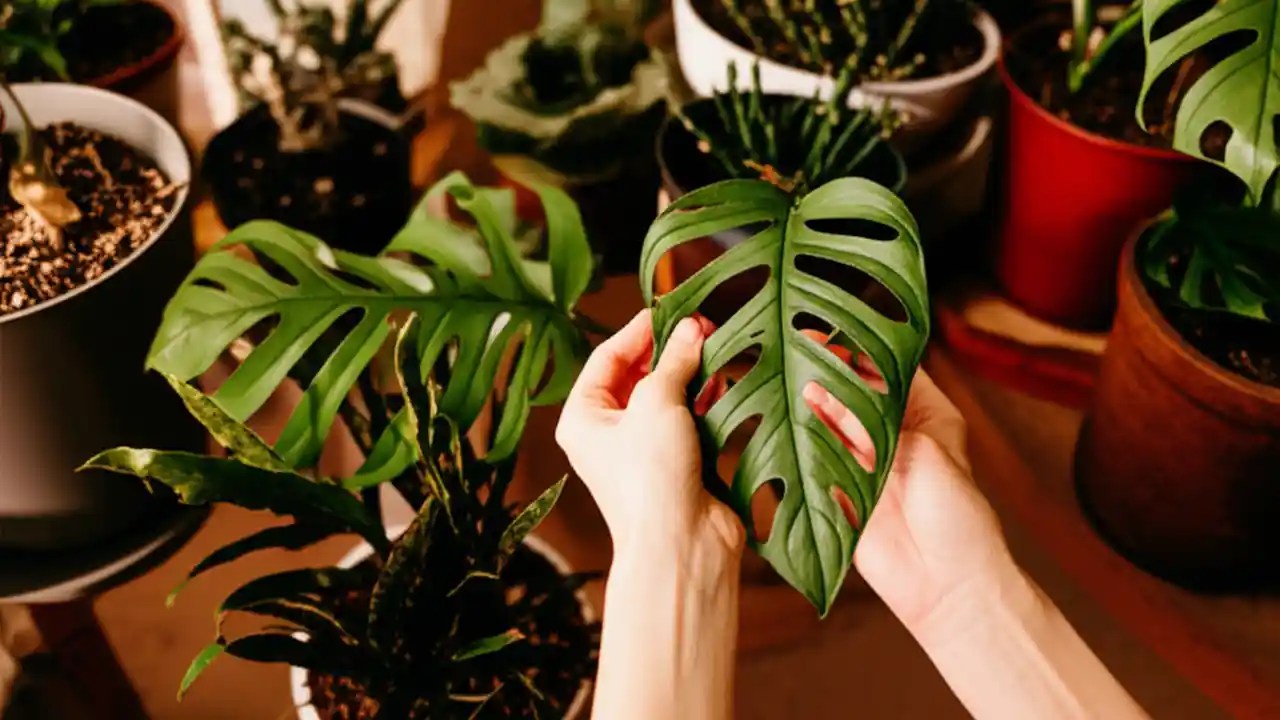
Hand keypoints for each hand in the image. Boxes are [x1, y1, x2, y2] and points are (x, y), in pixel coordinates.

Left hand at [556, 309, 744, 558]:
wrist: (681, 544)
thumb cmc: (651, 476)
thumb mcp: (657, 402)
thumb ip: (674, 359)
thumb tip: (691, 327)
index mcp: (584, 417)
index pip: (607, 357)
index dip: (638, 330)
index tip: (670, 308)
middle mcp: (609, 433)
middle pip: (639, 375)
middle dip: (670, 350)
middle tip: (702, 325)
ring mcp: (645, 450)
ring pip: (668, 397)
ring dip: (692, 372)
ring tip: (717, 346)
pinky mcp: (678, 464)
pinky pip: (690, 420)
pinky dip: (706, 400)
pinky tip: (723, 380)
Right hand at [803, 362, 1011, 632]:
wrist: (948, 585)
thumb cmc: (957, 516)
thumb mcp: (924, 452)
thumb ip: (873, 420)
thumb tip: (823, 390)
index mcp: (924, 413)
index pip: (886, 367)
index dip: (855, 348)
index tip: (821, 330)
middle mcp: (892, 433)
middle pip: (851, 392)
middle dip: (823, 374)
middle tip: (788, 353)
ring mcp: (864, 463)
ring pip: (829, 424)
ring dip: (806, 407)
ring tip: (778, 383)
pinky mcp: (841, 493)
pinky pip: (813, 462)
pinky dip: (795, 445)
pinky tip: (776, 424)